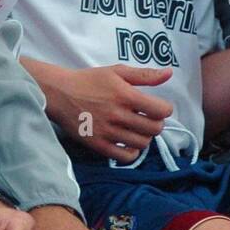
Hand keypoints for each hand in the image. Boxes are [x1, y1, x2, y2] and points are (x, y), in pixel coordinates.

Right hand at [42, 63, 173, 161]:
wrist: (60, 94)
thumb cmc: (89, 81)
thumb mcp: (117, 72)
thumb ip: (145, 75)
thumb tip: (169, 73)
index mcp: (125, 95)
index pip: (161, 110)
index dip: (165, 108)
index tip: (158, 107)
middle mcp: (118, 115)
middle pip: (155, 129)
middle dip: (156, 123)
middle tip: (148, 117)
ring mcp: (108, 132)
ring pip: (143, 143)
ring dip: (145, 136)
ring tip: (137, 128)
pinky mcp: (98, 145)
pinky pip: (126, 157)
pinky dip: (132, 151)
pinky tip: (128, 141)